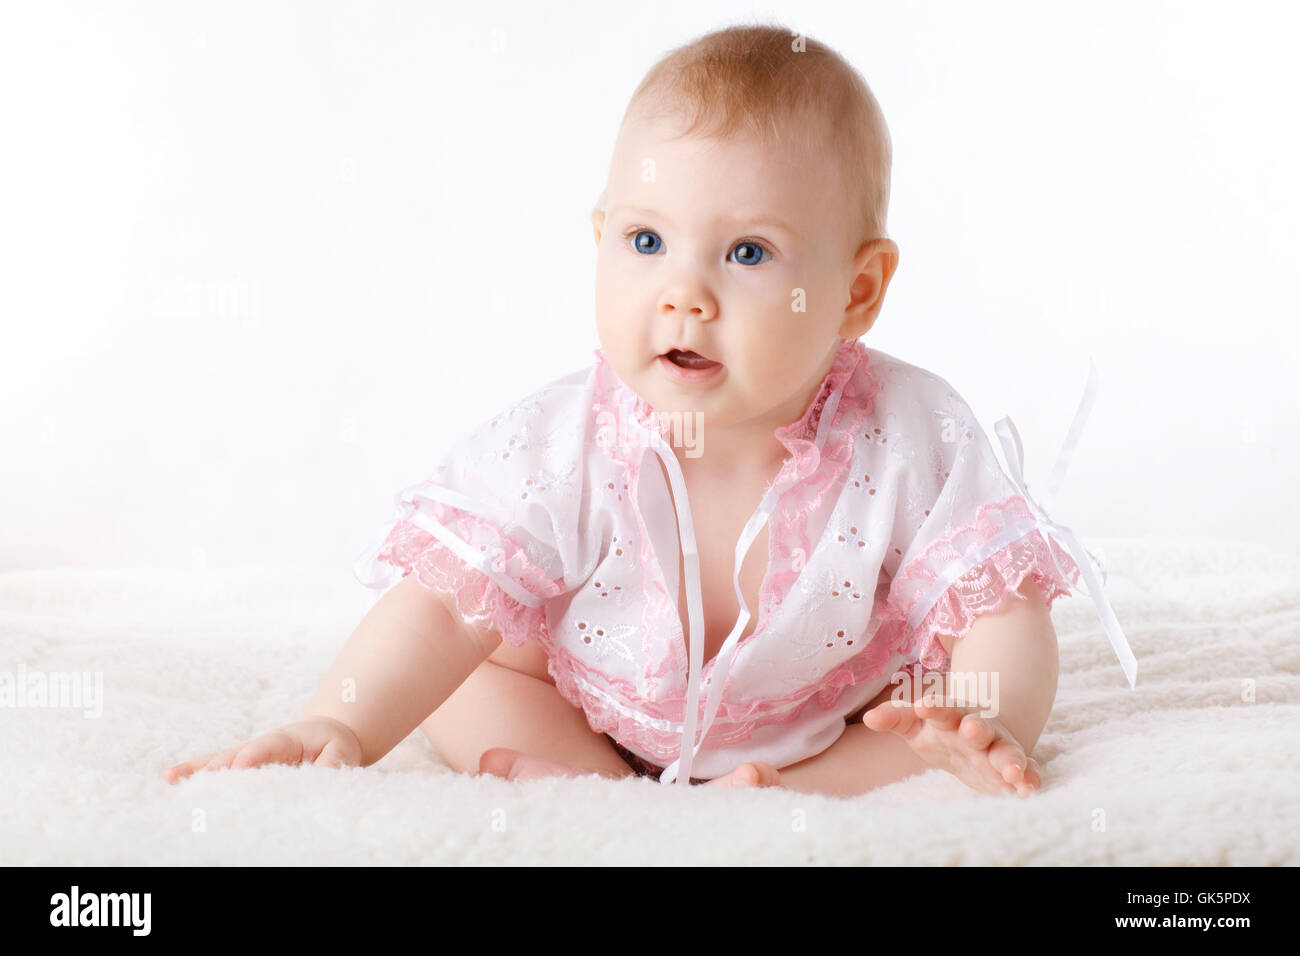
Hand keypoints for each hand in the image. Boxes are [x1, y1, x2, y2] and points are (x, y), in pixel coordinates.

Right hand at [161, 716, 362, 783]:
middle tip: (201, 782)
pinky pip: (214, 768)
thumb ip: (331, 765)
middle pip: (235, 755)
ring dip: (197, 770)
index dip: (252, 757)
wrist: (326, 734)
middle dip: (218, 767)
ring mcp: (245, 755)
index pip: (267, 747)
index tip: (239, 767)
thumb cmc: (332, 744)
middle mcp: (258, 746)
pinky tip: (170, 778)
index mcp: (285, 739)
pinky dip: (193, 772)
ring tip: (172, 777)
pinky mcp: (238, 766)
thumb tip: (321, 780)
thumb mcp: (341, 751)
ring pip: (218, 761)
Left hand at [863, 694, 1041, 797]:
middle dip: (976, 728)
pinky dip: (1030, 779)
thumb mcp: (916, 726)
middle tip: (971, 730)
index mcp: (952, 717)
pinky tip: (1029, 790)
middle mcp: (978, 730)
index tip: (923, 704)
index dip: (934, 706)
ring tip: (1013, 774)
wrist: (978, 734)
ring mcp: (998, 748)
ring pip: (1007, 751)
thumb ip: (896, 718)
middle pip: (979, 727)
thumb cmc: (941, 731)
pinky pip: (1028, 771)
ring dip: (1011, 760)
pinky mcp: (1014, 767)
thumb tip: (868, 717)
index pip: (942, 709)